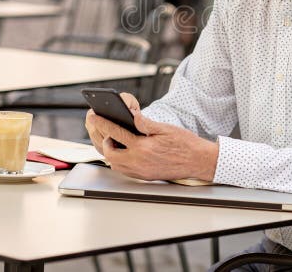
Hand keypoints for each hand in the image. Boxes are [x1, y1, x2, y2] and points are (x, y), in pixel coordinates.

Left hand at [85, 92, 218, 181]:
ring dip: (112, 153)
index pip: (116, 133)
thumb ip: (145, 123)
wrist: (197, 161)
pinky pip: (125, 170)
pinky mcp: (145, 176)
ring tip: (116, 142)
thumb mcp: (165, 128)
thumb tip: (131, 116)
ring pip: (116, 165)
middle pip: (110, 154)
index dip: (103, 124)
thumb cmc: (184, 143)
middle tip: (108, 133)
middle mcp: (139, 162)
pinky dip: (121, 161)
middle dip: (105, 142)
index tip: (94, 117)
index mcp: (143, 147)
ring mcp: (141, 171)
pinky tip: (126, 153)